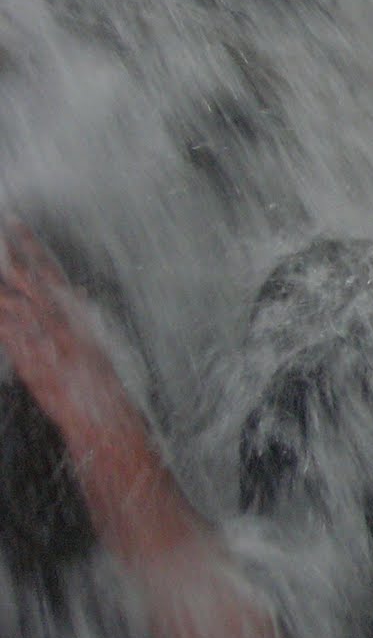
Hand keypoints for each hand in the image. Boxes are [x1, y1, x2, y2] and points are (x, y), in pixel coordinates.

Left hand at [0, 223, 113, 417]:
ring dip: (0, 288)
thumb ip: (79, 314)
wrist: (98, 413)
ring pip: (13, 303)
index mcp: (75, 312)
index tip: (16, 224)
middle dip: (11, 255)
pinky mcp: (29, 359)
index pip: (49, 270)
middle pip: (29, 279)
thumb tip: (75, 292)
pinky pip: (7, 333)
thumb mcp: (95, 339)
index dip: (32, 246)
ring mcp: (44, 339)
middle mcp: (59, 321)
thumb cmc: (97, 378)